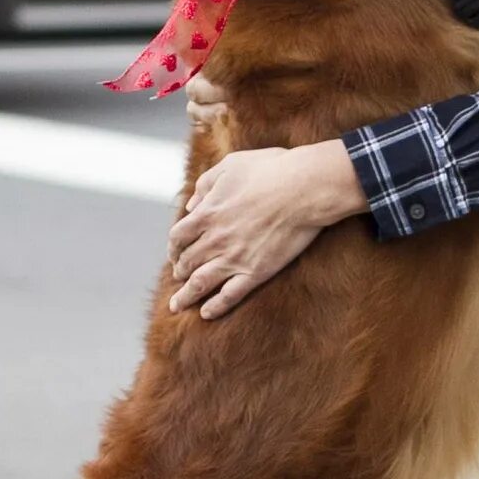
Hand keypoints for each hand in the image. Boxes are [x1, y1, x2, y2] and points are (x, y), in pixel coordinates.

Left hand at [165, 140, 364, 318]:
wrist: (305, 188)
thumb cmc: (271, 170)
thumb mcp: (230, 165)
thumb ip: (205, 184)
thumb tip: (191, 204)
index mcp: (207, 213)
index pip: (178, 238)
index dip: (173, 248)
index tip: (175, 253)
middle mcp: (215, 239)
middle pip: (186, 262)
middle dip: (179, 271)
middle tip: (179, 276)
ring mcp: (234, 258)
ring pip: (200, 284)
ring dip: (186, 297)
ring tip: (177, 306)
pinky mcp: (256, 272)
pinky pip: (229, 296)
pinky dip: (215, 307)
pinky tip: (207, 313)